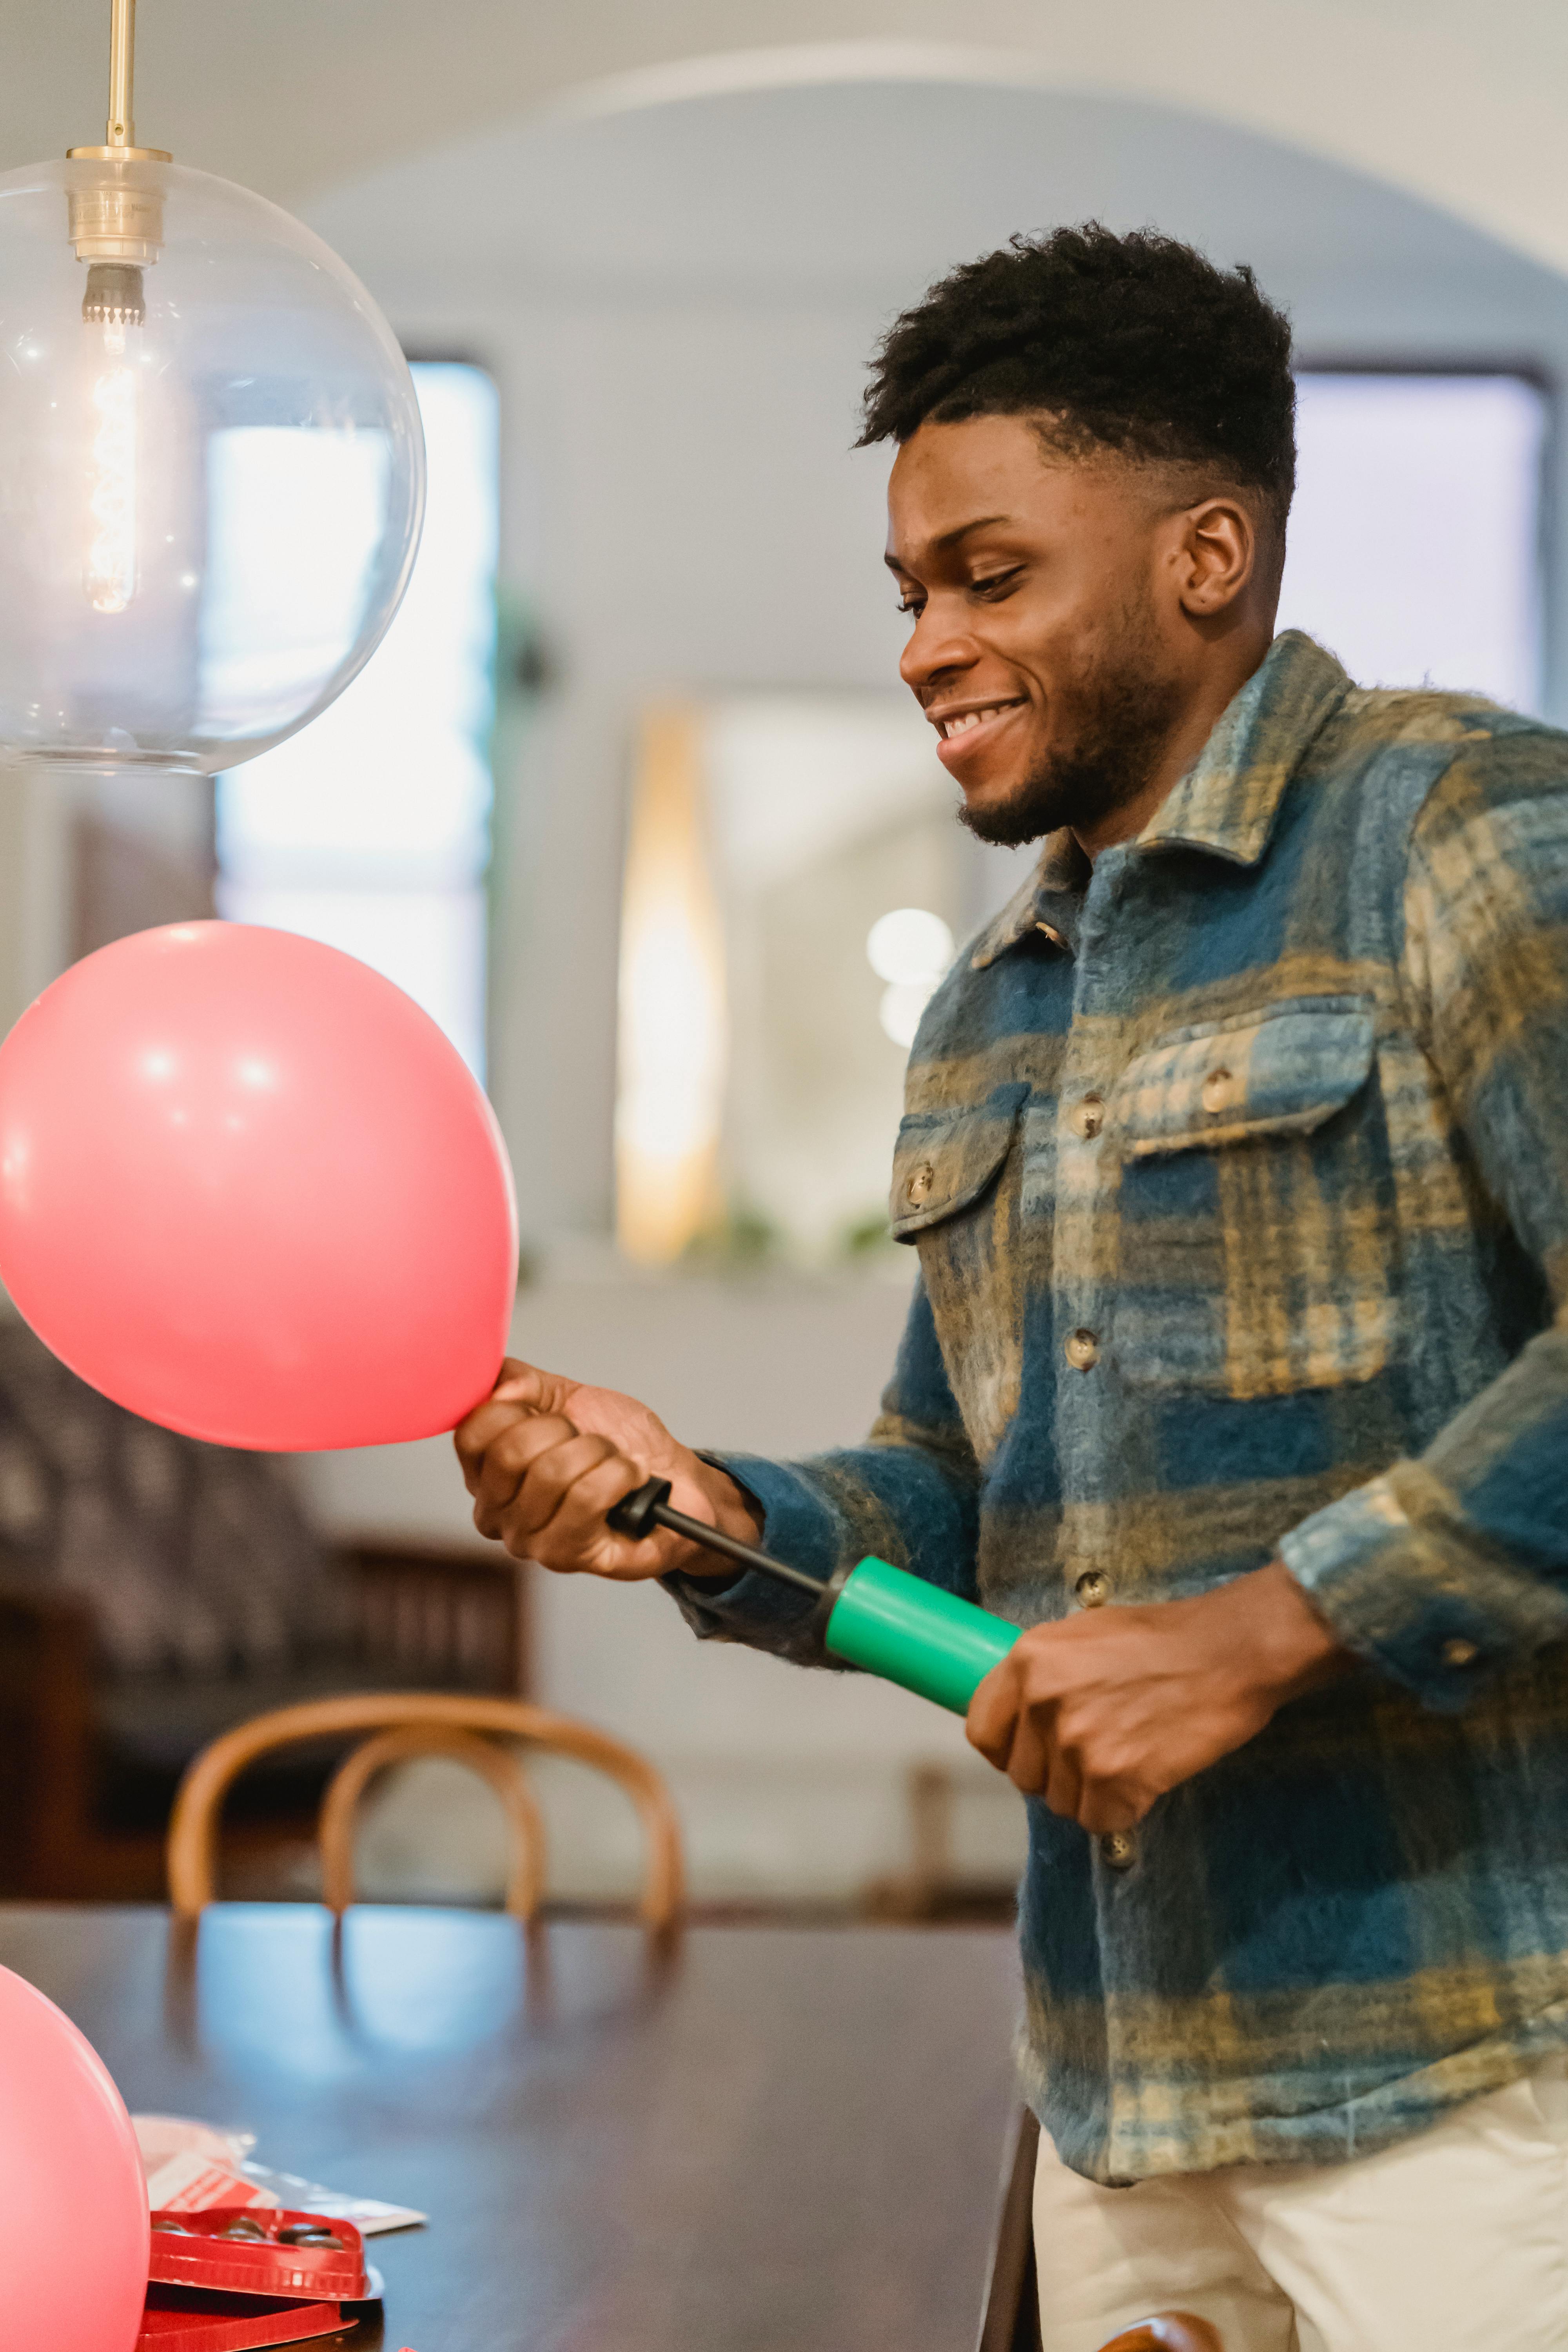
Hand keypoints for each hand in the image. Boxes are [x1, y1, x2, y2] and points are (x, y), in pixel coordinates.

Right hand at [452, 1359, 761, 1580]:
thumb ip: (521, 1381)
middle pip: (510, 1452)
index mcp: (485, 1472)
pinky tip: (629, 1481)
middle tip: (588, 1438)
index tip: (550, 1413)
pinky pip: (588, 1497)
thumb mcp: (568, 1396)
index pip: (473, 1433)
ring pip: (553, 1472)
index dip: (518, 1408)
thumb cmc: (620, 1444)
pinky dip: (620, 1475)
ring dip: (600, 1453)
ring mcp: (528, 1540)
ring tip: (614, 1461)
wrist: (676, 1482)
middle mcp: (496, 1513)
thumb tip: (497, 1388)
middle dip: (564, 1429)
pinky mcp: (566, 1557)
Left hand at [966, 1563, 1346, 1833]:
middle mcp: (1042, 1700)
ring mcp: (1076, 1741)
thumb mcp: (1083, 1637)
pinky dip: (1124, 1810)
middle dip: (1057, 1774)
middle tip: (1100, 1753)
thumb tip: (1020, 1718)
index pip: (982, 1732)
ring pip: (1061, 1803)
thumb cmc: (1164, 1640)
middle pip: (1024, 1775)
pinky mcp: (1113, 1778)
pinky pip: (1100, 1822)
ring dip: (1092, 1793)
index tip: (1034, 1752)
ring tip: (1131, 1756)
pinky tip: (1148, 1776)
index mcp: (1027, 1659)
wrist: (1230, 1652)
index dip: (1009, 1749)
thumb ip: (1043, 1675)